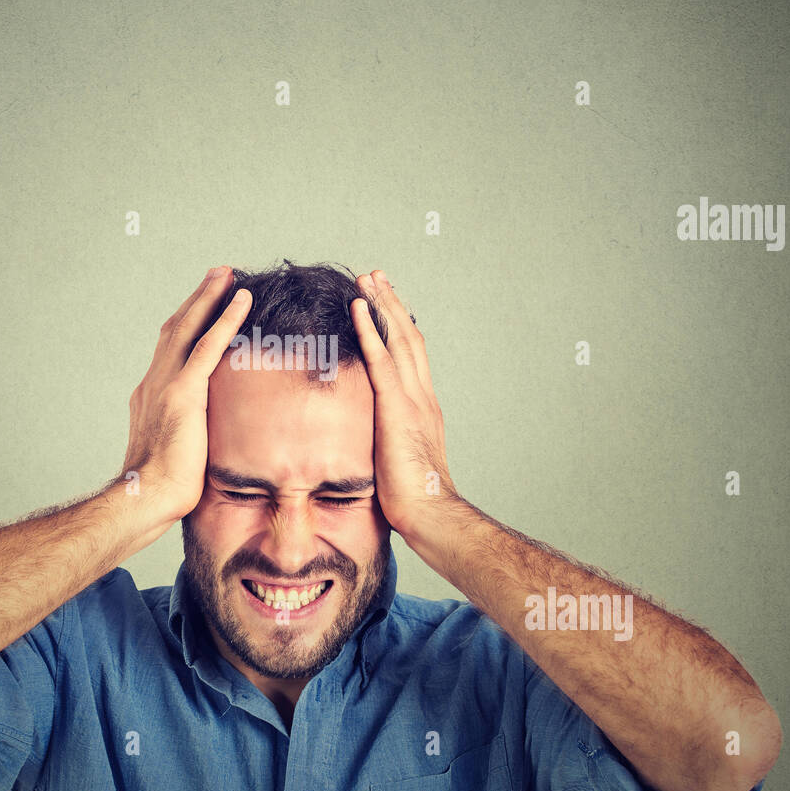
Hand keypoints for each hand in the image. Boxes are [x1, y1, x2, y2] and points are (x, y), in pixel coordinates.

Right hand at [121, 267, 251, 518]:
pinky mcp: (183, 392)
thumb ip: (190, 435)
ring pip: (189, 327)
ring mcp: (166, 384)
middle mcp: (154, 382)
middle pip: (175, 328)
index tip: (203, 304)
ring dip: (209, 296)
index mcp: (151, 395)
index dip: (187, 323)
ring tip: (228, 274)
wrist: (147, 498)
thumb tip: (210, 441)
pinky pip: (207, 346)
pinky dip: (225, 318)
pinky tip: (242, 299)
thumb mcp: (178, 452)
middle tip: (218, 274)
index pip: (170, 349)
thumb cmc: (163, 489)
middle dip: (198, 299)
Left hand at [350, 270, 461, 549]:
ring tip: (366, 279)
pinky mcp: (397, 408)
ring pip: (398, 340)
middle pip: (409, 338)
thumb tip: (370, 445)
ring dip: (382, 305)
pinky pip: (381, 360)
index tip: (387, 305)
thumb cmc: (415, 500)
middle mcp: (423, 396)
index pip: (413, 357)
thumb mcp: (399, 462)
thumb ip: (388, 444)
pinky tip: (358, 308)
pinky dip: (370, 330)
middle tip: (376, 276)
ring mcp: (413, 400)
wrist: (430, 514)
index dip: (400, 328)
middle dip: (392, 304)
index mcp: (424, 408)